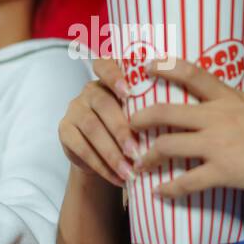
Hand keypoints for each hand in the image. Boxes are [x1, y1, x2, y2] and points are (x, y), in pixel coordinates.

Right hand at [58, 57, 141, 187]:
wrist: (105, 155)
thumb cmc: (133, 129)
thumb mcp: (142, 115)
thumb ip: (152, 109)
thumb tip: (179, 117)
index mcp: (110, 79)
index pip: (105, 65)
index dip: (114, 76)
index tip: (128, 92)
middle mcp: (90, 90)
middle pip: (103, 105)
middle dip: (121, 130)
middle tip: (137, 152)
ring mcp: (75, 109)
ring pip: (91, 128)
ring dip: (111, 153)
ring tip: (130, 171)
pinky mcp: (65, 130)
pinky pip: (81, 148)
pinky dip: (101, 165)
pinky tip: (118, 178)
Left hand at [128, 56, 243, 199]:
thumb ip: (234, 107)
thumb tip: (220, 108)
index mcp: (228, 97)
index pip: (192, 74)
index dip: (166, 66)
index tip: (146, 65)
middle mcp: (217, 116)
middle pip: (166, 111)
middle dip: (140, 118)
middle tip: (129, 124)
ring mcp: (217, 144)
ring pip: (167, 145)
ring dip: (147, 156)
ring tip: (138, 164)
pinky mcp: (221, 171)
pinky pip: (185, 181)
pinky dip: (168, 188)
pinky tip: (160, 192)